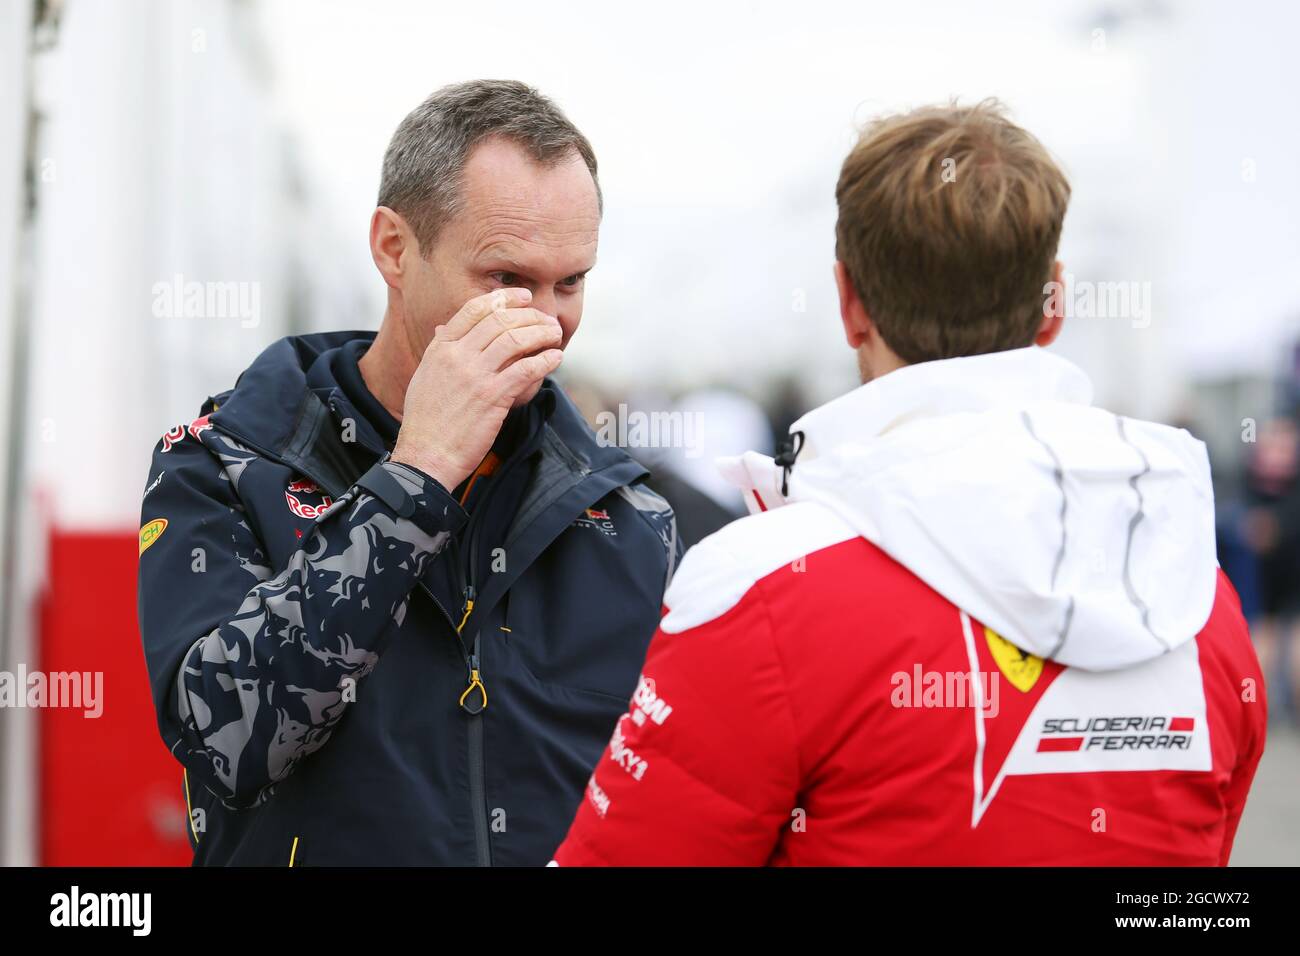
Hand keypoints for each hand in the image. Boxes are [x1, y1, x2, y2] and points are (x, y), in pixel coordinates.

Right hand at [391, 288, 562, 490]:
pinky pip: (526, 370)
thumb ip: (437, 351)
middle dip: (529, 315)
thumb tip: (441, 329)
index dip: (504, 299)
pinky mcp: (492, 397)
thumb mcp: (424, 377)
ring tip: (555, 335)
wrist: (426, 455)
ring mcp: (475, 376)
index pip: (474, 310)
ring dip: (541, 334)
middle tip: (546, 319)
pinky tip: (555, 358)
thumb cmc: (426, 421)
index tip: (523, 297)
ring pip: (515, 340)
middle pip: (500, 321)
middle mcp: (457, 356)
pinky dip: (545, 360)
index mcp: (441, 348)